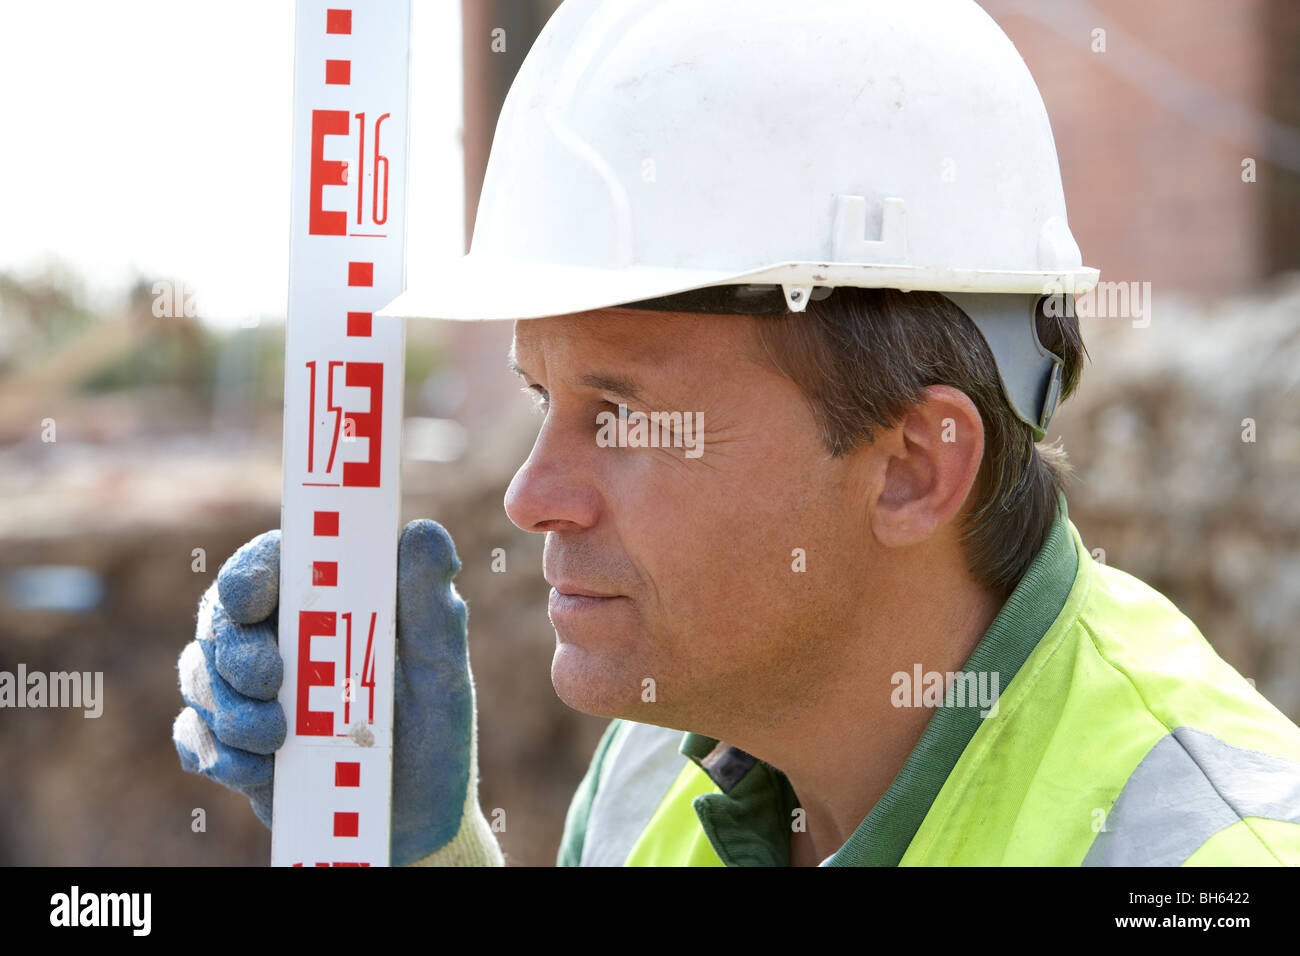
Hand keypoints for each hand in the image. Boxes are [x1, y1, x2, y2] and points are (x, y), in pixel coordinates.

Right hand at [173, 521, 501, 864]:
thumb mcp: (442, 666)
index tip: (252, 599)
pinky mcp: (233, 744)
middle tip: (268, 682)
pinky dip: (214, 753)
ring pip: (200, 675)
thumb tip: (424, 533)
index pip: (271, 562)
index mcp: (328, 602)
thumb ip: (430, 603)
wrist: (414, 820)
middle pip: (221, 618)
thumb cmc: (434, 729)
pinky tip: (255, 772)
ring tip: (277, 742)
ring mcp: (251, 692)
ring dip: (229, 708)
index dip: (249, 572)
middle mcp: (282, 637)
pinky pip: (193, 737)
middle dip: (234, 651)